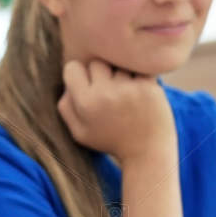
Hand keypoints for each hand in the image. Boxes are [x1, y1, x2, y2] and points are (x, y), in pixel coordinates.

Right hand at [57, 59, 174, 161]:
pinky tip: (141, 92)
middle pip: (97, 62)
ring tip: (128, 96)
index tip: (89, 86)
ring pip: (120, 65)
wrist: (147, 154)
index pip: (73, 68)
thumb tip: (67, 84)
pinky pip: (141, 68)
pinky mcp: (149, 87)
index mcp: (85, 104)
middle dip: (102, 74)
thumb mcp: (79, 133)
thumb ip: (66, 107)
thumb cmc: (112, 141)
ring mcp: (129, 89)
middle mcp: (105, 94)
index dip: (80, 76)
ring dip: (123, 76)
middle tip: (111, 94)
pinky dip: (142, 77)